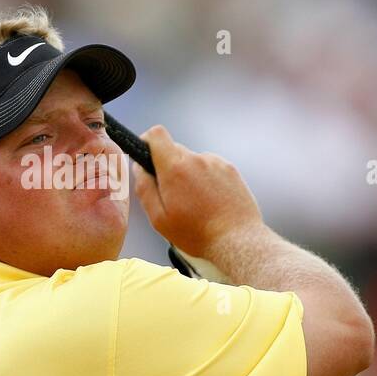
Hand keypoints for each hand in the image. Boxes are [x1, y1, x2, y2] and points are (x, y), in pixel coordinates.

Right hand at [133, 125, 263, 258]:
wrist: (237, 240)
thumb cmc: (197, 234)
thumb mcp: (159, 219)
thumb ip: (144, 189)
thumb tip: (139, 169)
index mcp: (175, 169)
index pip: (157, 135)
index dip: (147, 141)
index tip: (146, 153)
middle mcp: (197, 160)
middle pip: (174, 149)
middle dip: (168, 167)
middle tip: (172, 194)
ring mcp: (216, 163)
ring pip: (192, 160)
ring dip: (189, 175)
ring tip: (196, 203)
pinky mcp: (230, 170)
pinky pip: (209, 167)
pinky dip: (205, 180)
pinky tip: (210, 201)